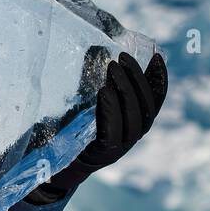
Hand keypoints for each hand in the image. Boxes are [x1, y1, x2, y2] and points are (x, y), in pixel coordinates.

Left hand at [27, 51, 168, 203]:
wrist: (49, 164)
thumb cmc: (68, 129)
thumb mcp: (83, 100)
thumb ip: (92, 79)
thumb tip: (96, 46)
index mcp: (133, 123)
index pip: (155, 100)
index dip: (159, 78)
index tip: (156, 54)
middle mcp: (132, 136)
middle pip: (146, 107)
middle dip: (138, 79)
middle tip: (123, 57)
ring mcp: (120, 148)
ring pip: (134, 119)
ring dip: (126, 90)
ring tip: (113, 68)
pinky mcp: (103, 155)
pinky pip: (113, 131)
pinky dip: (111, 110)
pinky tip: (104, 92)